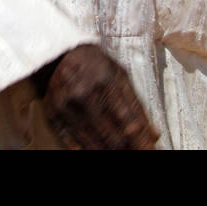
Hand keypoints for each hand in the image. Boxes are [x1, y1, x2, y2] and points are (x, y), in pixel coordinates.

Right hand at [31, 44, 158, 149]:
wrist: (59, 55)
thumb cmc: (95, 66)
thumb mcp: (120, 77)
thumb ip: (137, 106)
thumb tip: (154, 135)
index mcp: (105, 82)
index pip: (130, 123)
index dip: (142, 142)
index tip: (149, 150)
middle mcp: (84, 95)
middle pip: (113, 138)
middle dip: (127, 149)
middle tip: (133, 149)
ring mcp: (66, 107)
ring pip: (93, 145)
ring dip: (108, 151)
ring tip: (116, 149)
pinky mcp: (52, 115)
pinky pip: (70, 144)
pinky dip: (85, 151)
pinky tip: (95, 149)